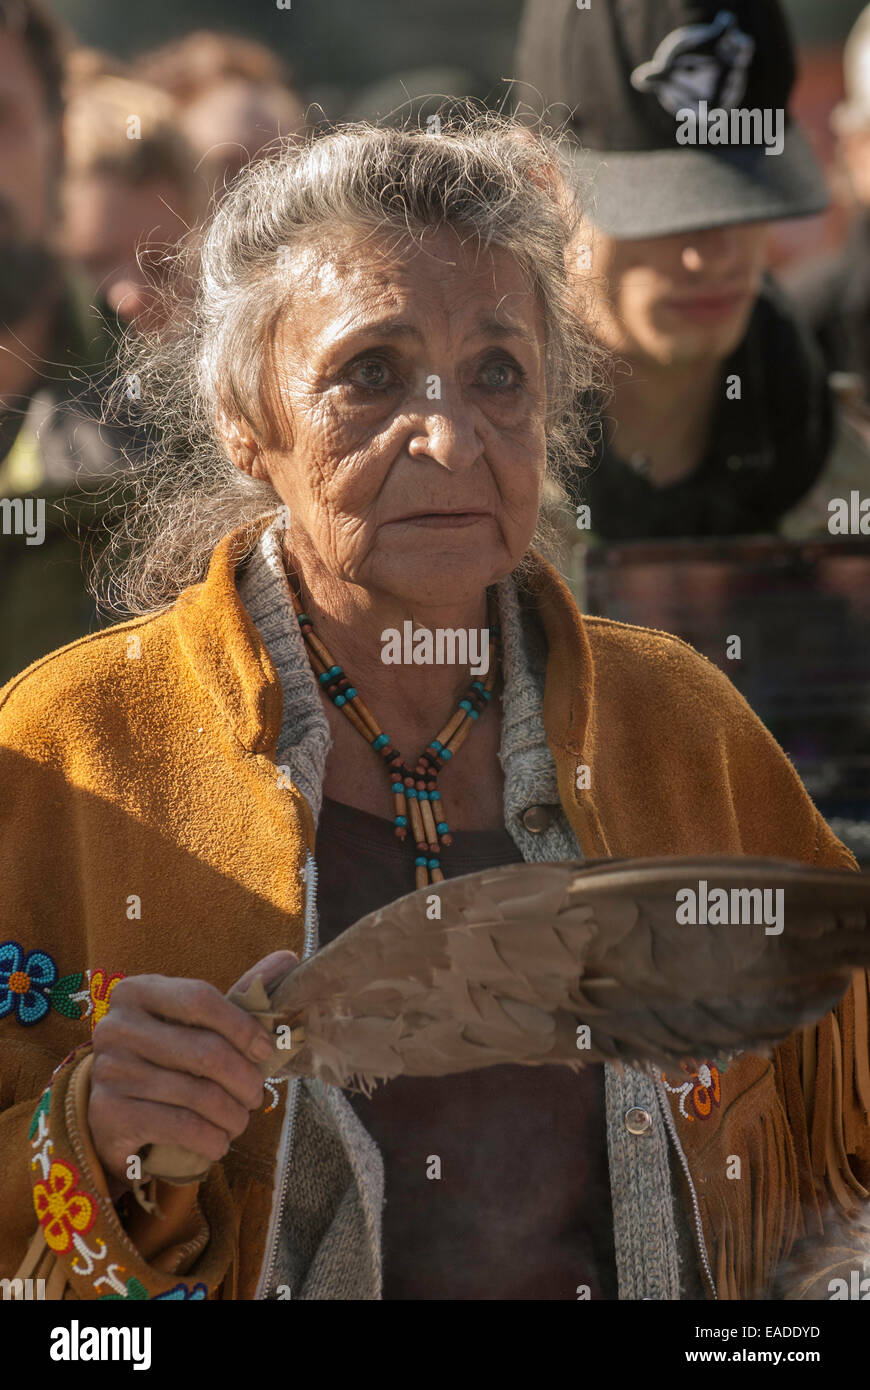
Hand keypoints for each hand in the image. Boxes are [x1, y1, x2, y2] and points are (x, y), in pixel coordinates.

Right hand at [88, 950, 297, 1186]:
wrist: (114, 1115)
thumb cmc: (167, 1059)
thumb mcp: (197, 1024)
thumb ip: (240, 994)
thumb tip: (289, 958)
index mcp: (137, 992)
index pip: (200, 999)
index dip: (243, 1027)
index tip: (266, 1051)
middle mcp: (115, 1027)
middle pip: (205, 1051)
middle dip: (244, 1080)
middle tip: (256, 1096)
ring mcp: (109, 1071)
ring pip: (198, 1095)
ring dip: (233, 1115)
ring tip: (240, 1120)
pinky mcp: (109, 1114)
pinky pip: (181, 1127)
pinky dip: (212, 1139)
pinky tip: (219, 1141)